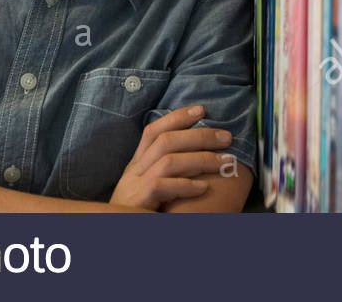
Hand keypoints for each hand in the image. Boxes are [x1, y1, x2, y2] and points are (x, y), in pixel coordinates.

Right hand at [108, 105, 235, 210]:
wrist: (114, 232)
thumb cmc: (141, 212)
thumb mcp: (148, 187)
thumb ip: (166, 171)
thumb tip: (199, 153)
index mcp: (137, 163)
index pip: (154, 131)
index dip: (177, 117)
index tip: (202, 110)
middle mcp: (134, 171)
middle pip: (165, 141)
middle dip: (199, 135)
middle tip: (226, 137)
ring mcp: (134, 186)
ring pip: (168, 160)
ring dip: (201, 158)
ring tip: (226, 162)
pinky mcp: (138, 202)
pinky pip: (162, 186)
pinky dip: (186, 185)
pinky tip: (205, 188)